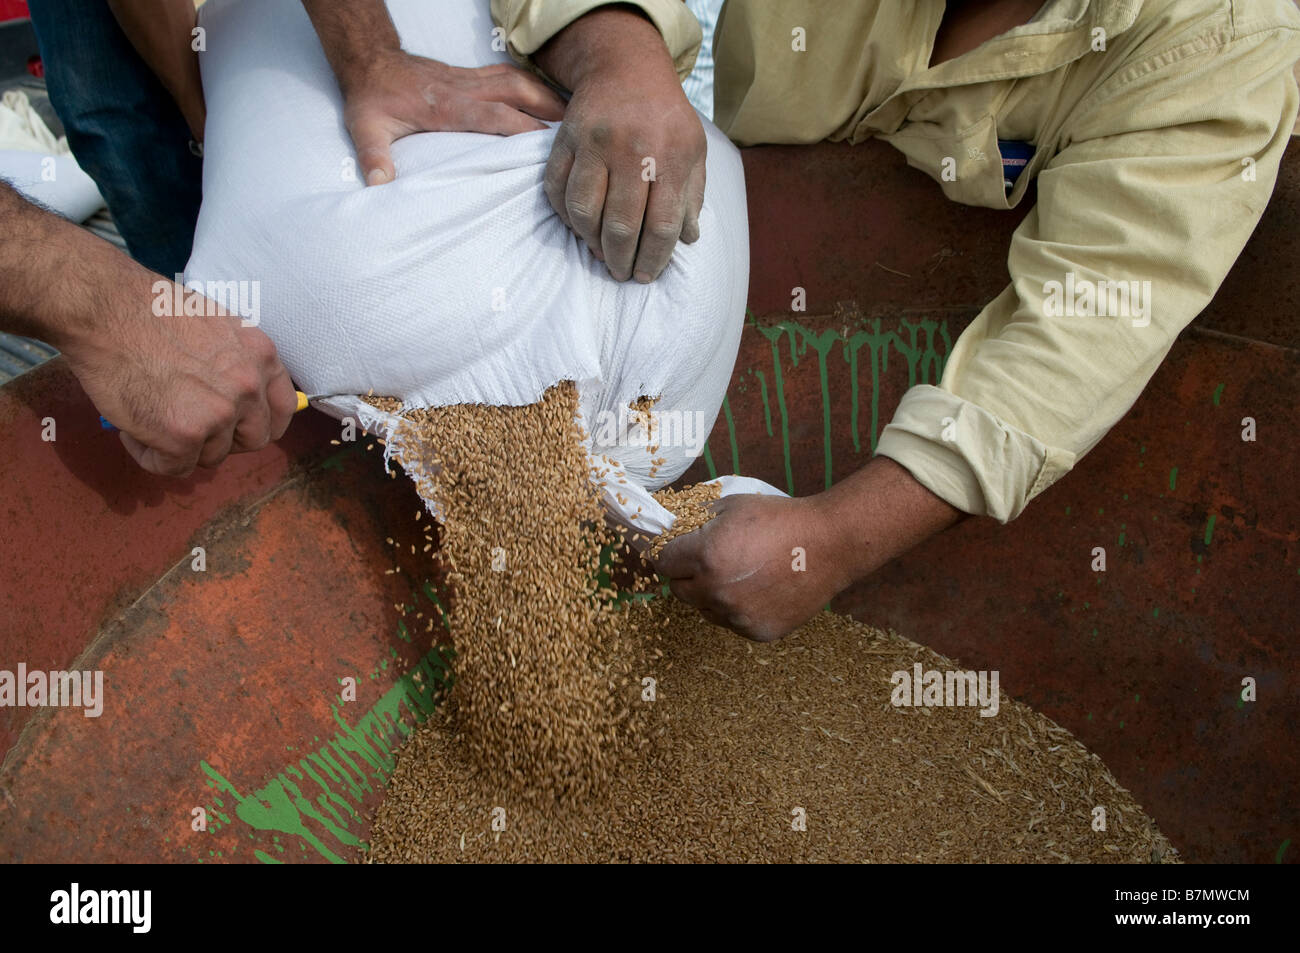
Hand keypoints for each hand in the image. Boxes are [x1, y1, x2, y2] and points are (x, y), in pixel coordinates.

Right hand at [62, 281, 297, 476]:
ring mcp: (219, 413)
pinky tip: (134, 428)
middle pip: (253, 440)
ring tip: (151, 414)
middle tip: (189, 424)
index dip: (259, 423)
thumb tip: (241, 399)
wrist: (104, 309)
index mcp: (261, 356)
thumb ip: (237, 363)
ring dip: (182, 446)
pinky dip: (151, 454)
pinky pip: (174, 467)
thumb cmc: (149, 312)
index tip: (239, 427)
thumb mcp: (218, 327)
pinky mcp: (183, 435)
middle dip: (223, 439)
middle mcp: (249, 386)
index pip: (284, 409)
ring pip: (212, 456)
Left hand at [341, 50, 567, 185]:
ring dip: (548, 95)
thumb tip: (378, 184)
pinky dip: (534, 85)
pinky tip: (551, 99)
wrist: (369, 61)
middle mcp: (464, 88)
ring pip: (519, 80)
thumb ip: (373, 156)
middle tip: (581, 129)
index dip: (522, 128)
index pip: (492, 116)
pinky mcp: (472, 76)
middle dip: (550, 110)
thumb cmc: (371, 98)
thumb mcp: (364, 128)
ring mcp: (470, 79)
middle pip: (517, 92)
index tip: (550, 145)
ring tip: (576, 115)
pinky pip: (510, 76)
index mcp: (445, 106)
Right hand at [537, 8, 705, 282]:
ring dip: (591, 242)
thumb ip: (692, 196)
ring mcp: (594, 143)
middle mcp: (631, 149)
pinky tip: (579, 227)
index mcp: (670, 155)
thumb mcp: (693, 150)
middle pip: (621, 224)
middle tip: (620, 273)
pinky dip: (565, 216)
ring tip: (600, 253)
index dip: (653, 258)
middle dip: (620, 259)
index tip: (646, 276)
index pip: (661, 225)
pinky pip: (557, 188)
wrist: (627, 67)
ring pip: (584, 210)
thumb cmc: (666, 117)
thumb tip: (688, 240)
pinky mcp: (566, 138)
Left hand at [654, 459, 965, 641]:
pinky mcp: (757, 631)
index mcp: (706, 556)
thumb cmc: (780, 518)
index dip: (669, 554)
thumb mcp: (731, 505)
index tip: (677, 550)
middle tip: (708, 561)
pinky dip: (737, 610)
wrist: (829, 544)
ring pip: (705, 609)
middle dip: (687, 575)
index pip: (663, 563)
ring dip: (711, 595)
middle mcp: (717, 591)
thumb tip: (669, 526)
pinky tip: (759, 590)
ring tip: (740, 574)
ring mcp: (738, 616)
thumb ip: (696, 519)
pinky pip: (731, 623)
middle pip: (679, 590)